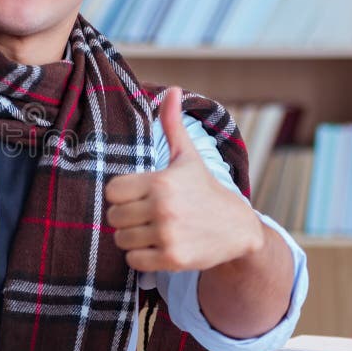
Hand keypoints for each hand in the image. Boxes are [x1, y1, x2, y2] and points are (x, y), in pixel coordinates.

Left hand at [104, 86, 262, 272]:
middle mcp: (163, 208)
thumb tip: (172, 90)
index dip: (121, 194)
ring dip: (131, 238)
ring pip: (121, 240)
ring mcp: (168, 235)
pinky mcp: (173, 259)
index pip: (112, 191)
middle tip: (144, 214)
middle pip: (114, 217)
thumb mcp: (188, 157)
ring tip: (150, 230)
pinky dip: (140, 256)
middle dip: (125, 217)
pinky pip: (134, 261)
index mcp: (161, 181)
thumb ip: (172, 125)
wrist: (239, 228)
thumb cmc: (204, 189)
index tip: (136, 195)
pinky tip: (156, 246)